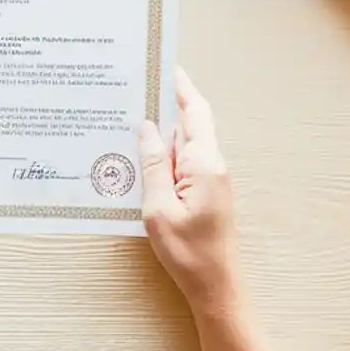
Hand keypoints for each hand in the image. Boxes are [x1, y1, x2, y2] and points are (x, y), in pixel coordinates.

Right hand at [137, 67, 236, 309]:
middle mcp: (212, 164)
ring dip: (164, 126)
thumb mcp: (158, 208)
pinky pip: (184, 159)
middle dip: (169, 99)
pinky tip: (144, 152)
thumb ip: (152, 165)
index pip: (194, 111)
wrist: (216, 286)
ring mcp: (211, 178)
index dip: (180, 86)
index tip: (163, 64)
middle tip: (139, 84)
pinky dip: (166, 149)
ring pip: (187, 140)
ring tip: (133, 113)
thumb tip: (146, 128)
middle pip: (192, 120)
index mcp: (204, 163)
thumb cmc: (188, 252)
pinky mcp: (206, 191)